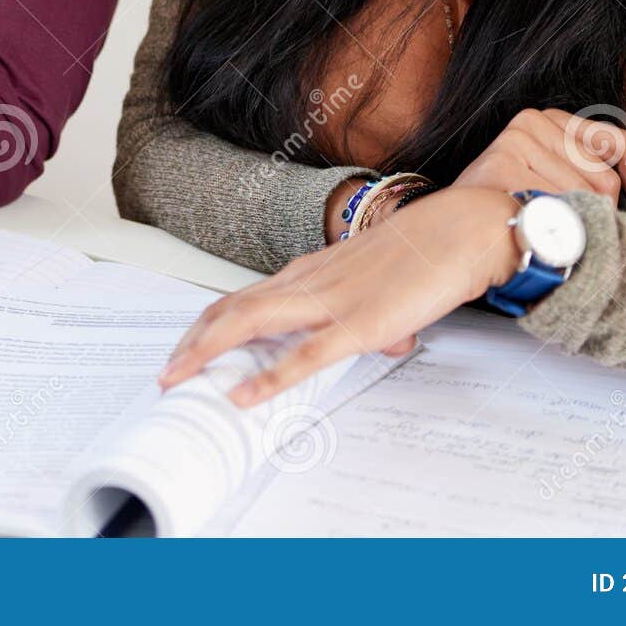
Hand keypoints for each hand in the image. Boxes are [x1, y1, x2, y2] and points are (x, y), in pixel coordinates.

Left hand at [160, 186, 521, 407]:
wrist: (459, 230)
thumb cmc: (422, 254)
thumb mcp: (377, 284)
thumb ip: (367, 310)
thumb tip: (382, 342)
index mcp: (308, 271)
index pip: (242, 298)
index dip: (207, 326)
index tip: (185, 351)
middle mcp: (307, 281)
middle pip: (231, 310)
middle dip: (191, 343)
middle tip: (166, 373)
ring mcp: (329, 301)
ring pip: (250, 324)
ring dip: (208, 353)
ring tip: (179, 379)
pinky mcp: (357, 324)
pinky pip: (303, 356)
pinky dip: (268, 377)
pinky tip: (244, 395)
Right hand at [453, 107, 625, 217]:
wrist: (460, 232)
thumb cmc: (516, 206)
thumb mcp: (569, 179)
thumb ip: (614, 165)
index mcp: (552, 119)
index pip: (621, 142)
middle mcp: (534, 120)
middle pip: (605, 179)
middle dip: (602, 215)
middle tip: (578, 231)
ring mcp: (517, 140)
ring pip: (585, 197)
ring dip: (575, 225)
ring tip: (549, 232)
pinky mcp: (504, 162)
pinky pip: (559, 207)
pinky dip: (555, 229)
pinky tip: (535, 231)